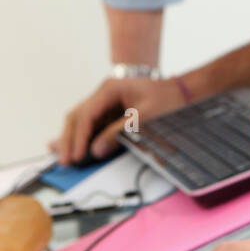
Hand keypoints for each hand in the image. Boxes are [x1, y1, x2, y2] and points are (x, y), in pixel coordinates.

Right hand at [51, 76, 185, 165]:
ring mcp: (105, 102)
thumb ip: (118, 133)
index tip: (76, 156)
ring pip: (80, 120)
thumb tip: (95, 150)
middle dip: (69, 140)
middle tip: (65, 162)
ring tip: (65, 159)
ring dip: (72, 139)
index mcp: (110, 89)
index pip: (86, 114)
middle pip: (77, 116)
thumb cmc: (167, 100)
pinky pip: (91, 125)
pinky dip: (82, 138)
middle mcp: (103, 93)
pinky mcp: (110, 111)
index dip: (79, 137)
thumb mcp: (144, 118)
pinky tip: (74, 150)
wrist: (183, 93)